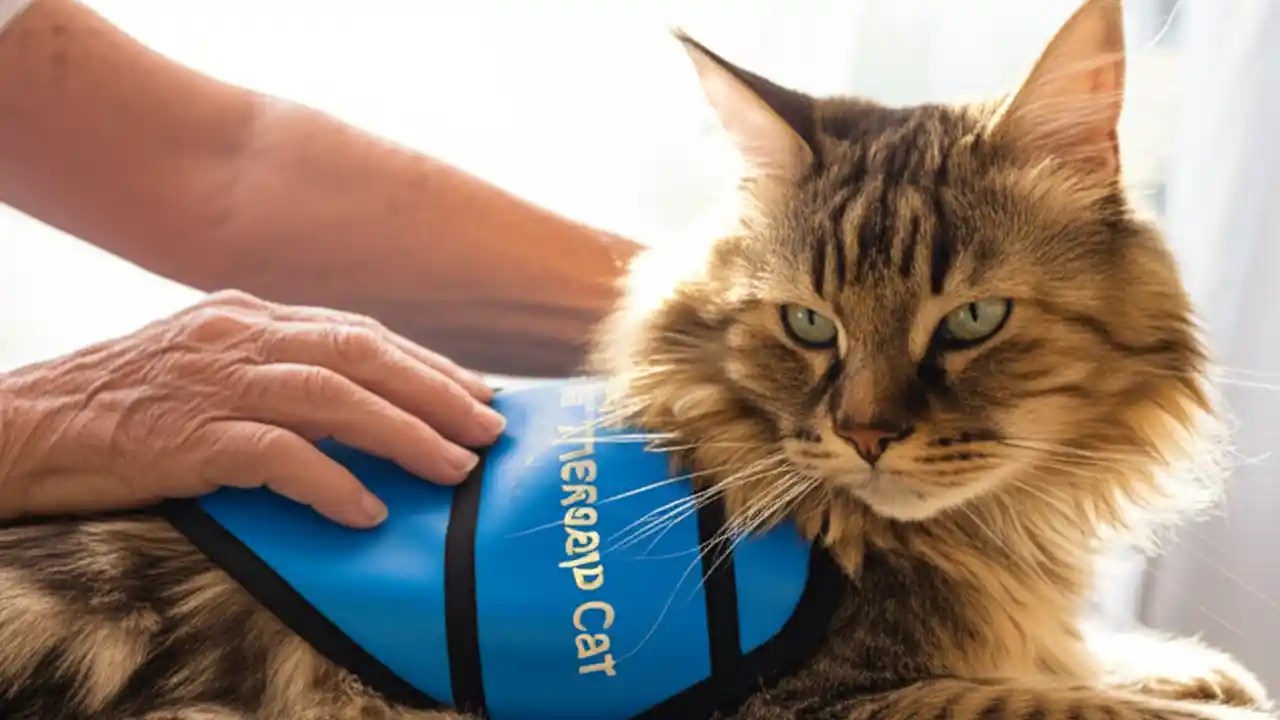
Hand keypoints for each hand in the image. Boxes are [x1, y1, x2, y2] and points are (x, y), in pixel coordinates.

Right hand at [0, 290, 505, 527]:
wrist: (29, 426)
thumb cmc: (124, 404)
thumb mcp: (210, 365)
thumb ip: (278, 372)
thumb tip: (359, 407)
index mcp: (251, 316)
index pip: (360, 333)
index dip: (427, 363)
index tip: (478, 390)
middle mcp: (241, 335)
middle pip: (363, 353)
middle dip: (437, 391)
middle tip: (490, 427)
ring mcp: (215, 382)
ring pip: (335, 397)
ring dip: (405, 433)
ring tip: (454, 468)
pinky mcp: (189, 435)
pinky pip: (277, 455)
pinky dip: (330, 483)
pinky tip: (366, 511)